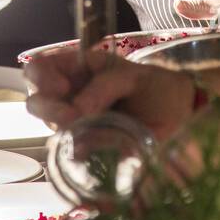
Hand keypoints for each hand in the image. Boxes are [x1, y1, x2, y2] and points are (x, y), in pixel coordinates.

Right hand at [24, 47, 196, 141]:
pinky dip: (76, 152)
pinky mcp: (90, 147)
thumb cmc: (156, 86)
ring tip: (82, 129)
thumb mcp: (134, 76)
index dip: (41, 76)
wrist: (181, 115)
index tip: (61, 87)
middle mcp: (70, 96)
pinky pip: (72, 151)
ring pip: (50, 127)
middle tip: (70, 116)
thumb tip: (78, 110)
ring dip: (61, 129)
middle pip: (37, 101)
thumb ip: (106, 85)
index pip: (40, 68)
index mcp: (77, 69)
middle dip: (48, 108)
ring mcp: (77, 123)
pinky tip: (90, 151)